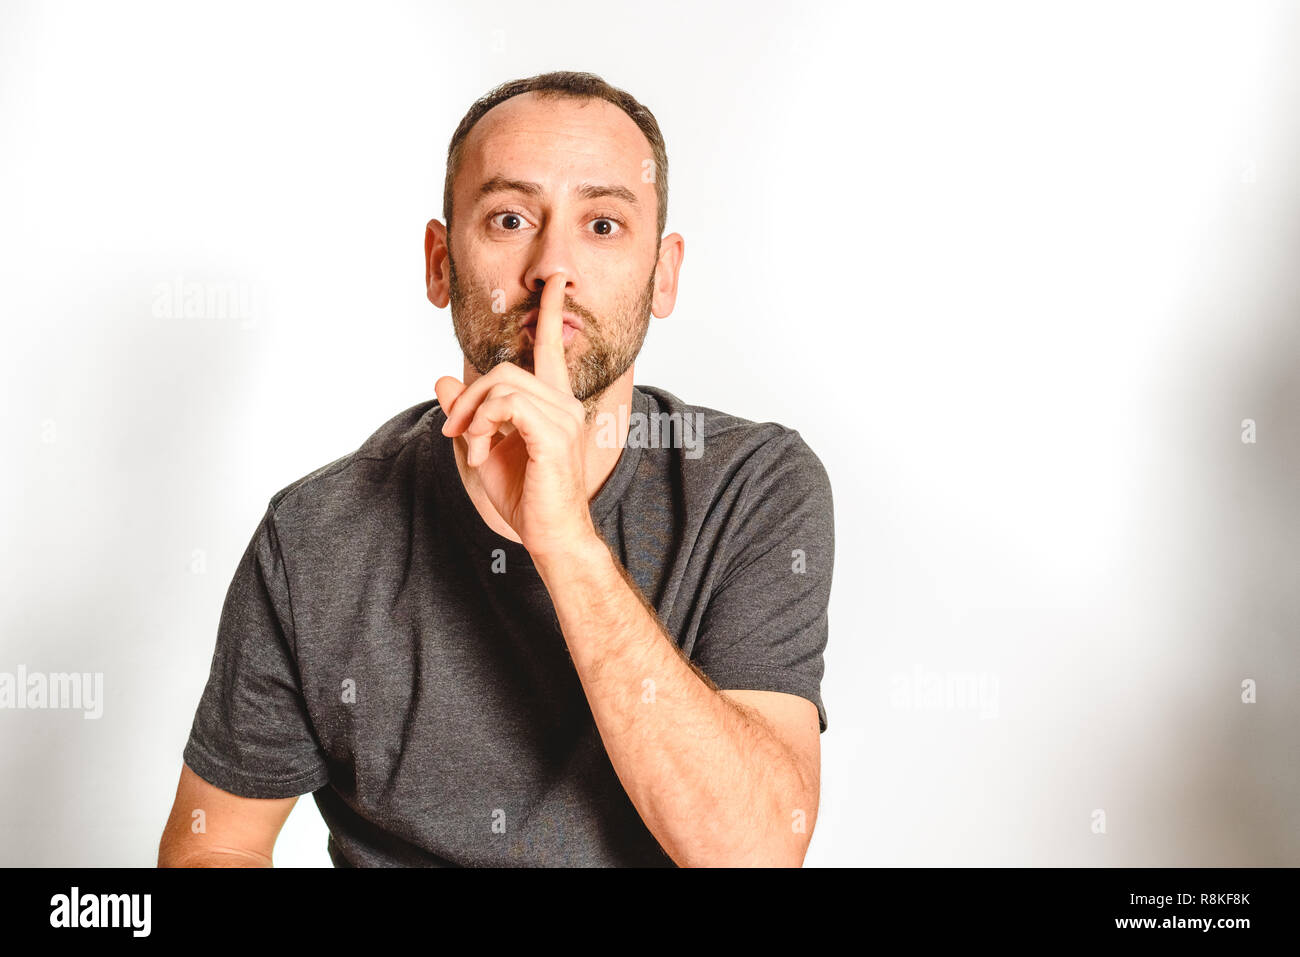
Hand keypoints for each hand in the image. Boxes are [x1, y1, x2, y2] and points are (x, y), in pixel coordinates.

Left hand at [435, 271, 596, 560]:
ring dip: (472, 416)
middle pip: (504, 369)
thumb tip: (443, 380)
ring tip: (469, 448)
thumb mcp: (482, 448)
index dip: (552, 313)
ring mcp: (563, 417)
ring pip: (502, 384)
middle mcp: (564, 403)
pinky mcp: (553, 435)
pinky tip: (478, 451)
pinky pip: (506, 404)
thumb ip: (467, 413)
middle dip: (469, 399)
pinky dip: (482, 424)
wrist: (550, 536)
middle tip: (455, 433)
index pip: (552, 348)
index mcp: (554, 403)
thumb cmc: (527, 497)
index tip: (556, 283)